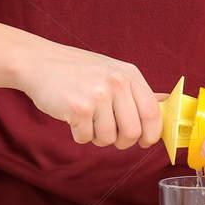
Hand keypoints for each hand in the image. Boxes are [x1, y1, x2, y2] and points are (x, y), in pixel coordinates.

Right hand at [17, 40, 162, 150]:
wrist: (40, 62)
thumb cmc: (77, 70)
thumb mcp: (112, 71)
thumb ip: (136, 91)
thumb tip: (164, 104)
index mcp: (129, 74)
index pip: (152, 113)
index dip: (151, 134)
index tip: (145, 141)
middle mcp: (117, 83)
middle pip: (133, 132)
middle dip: (123, 142)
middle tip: (111, 136)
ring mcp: (98, 95)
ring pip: (109, 139)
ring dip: (97, 137)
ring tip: (88, 121)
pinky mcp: (78, 109)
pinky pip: (86, 138)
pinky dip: (79, 135)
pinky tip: (73, 118)